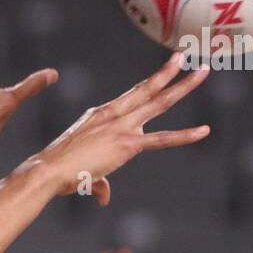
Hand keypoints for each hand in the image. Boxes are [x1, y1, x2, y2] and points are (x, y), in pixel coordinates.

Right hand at [27, 52, 210, 204]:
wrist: (48, 169)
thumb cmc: (58, 170)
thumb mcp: (83, 172)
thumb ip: (101, 182)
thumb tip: (104, 197)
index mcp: (101, 114)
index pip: (131, 95)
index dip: (150, 82)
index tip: (163, 70)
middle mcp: (113, 114)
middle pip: (147, 89)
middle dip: (168, 72)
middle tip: (184, 55)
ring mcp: (121, 127)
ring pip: (159, 102)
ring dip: (183, 86)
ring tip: (203, 71)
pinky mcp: (126, 144)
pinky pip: (161, 139)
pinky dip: (184, 136)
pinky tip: (204, 131)